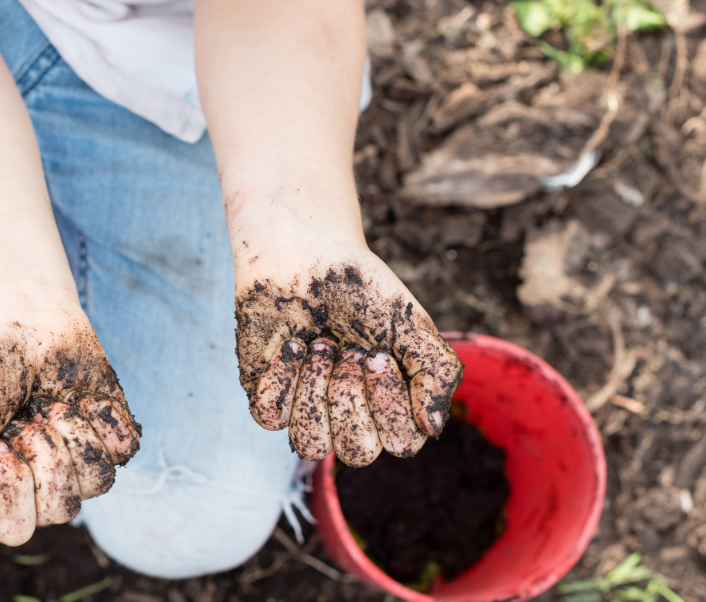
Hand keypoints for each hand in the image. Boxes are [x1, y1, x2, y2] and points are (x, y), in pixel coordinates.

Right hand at [0, 309, 139, 544]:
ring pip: (98, 480)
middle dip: (42, 449)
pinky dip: (102, 414)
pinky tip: (79, 395)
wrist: (20, 318)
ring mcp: (79, 464)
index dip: (10, 484)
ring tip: (50, 404)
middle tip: (26, 415)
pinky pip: (126, 448)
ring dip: (71, 430)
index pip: (15, 527)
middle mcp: (40, 488)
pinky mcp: (112, 436)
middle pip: (61, 507)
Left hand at [234, 241, 462, 466]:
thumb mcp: (413, 326)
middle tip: (348, 350)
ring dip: (315, 387)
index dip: (388, 401)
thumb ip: (436, 375)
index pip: (400, 443)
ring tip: (319, 345)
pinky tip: (291, 345)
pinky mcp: (270, 396)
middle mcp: (350, 418)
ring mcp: (307, 411)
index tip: (377, 351)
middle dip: (350, 394)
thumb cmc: (364, 290)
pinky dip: (282, 376)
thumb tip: (431, 428)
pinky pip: (269, 417)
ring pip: (311, 444)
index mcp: (391, 409)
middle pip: (356, 451)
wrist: (306, 253)